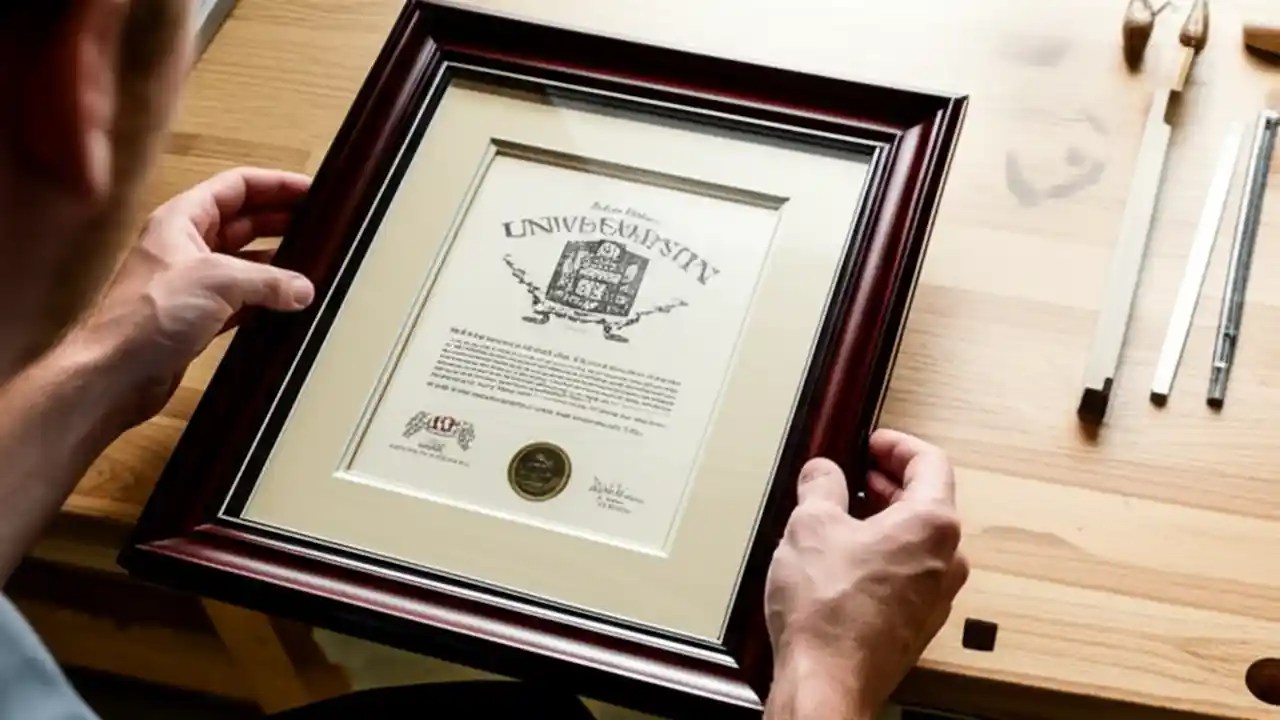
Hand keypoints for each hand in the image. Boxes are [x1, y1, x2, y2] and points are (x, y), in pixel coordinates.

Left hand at [68, 167, 314, 427]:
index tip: (311, 191)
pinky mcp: (197, 316)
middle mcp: (185, 246)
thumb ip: (268, 280)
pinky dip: (265, 298)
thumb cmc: (148, 316)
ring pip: (244, 261)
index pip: (236, 186)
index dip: (275, 185)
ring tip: (312, 263)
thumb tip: (302, 288)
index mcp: (182, 220)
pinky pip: (241, 298)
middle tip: (318, 225)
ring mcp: (191, 282)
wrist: (115, 372)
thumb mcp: (219, 281)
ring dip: (276, 262)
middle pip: (243, 221)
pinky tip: (288, 304)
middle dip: (281, 220)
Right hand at [763, 429, 968, 719]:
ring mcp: (937, 596)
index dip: (896, 445)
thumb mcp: (810, 525)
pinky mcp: (918, 623)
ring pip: (918, 540)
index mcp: (933, 524)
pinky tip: (845, 560)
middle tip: (855, 473)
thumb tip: (822, 472)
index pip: (931, 461)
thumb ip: (821, 486)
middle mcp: (947, 560)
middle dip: (889, 481)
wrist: (826, 682)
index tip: (871, 443)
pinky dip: (884, 554)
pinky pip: (909, 573)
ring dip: (884, 519)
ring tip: (842, 515)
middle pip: (928, 501)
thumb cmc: (827, 612)